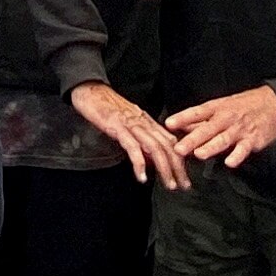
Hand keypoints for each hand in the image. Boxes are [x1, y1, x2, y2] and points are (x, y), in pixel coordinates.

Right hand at [70, 81, 189, 190]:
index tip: (185, 176)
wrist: (91, 90)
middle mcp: (144, 123)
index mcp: (148, 122)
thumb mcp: (129, 122)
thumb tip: (152, 159)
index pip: (171, 142)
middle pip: (167, 147)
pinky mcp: (118, 127)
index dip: (181, 160)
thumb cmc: (108, 107)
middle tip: (184, 185)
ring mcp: (132, 124)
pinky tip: (142, 176)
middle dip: (178, 168)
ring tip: (169, 183)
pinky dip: (139, 163)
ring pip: (155, 147)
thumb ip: (142, 138)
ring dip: (164, 168)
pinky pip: (132, 147)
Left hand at [166, 86, 275, 167]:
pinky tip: (230, 162)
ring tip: (199, 154)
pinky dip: (237, 155)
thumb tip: (179, 127)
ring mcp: (240, 129)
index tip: (168, 124)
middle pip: (207, 129)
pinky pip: (244, 149)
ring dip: (211, 147)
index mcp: (217, 108)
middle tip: (178, 148)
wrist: (274, 103)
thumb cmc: (243, 106)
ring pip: (223, 139)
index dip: (182, 118)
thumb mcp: (221, 107)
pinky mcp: (253, 139)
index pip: (197, 112)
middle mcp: (226, 118)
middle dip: (192, 139)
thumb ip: (201, 120)